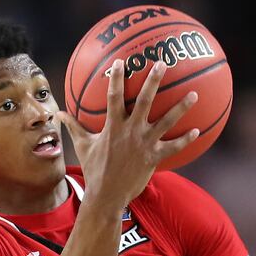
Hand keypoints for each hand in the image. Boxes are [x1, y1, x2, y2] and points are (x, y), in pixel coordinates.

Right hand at [59, 59, 197, 209]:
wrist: (107, 194)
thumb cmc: (95, 169)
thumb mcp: (83, 145)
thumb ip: (73, 126)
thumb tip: (58, 113)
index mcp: (113, 125)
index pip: (113, 96)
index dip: (117, 78)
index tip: (121, 61)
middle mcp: (131, 130)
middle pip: (145, 100)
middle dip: (153, 80)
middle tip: (163, 63)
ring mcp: (144, 143)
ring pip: (166, 121)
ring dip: (181, 107)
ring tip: (194, 94)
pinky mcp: (154, 157)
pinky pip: (174, 146)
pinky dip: (186, 139)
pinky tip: (197, 130)